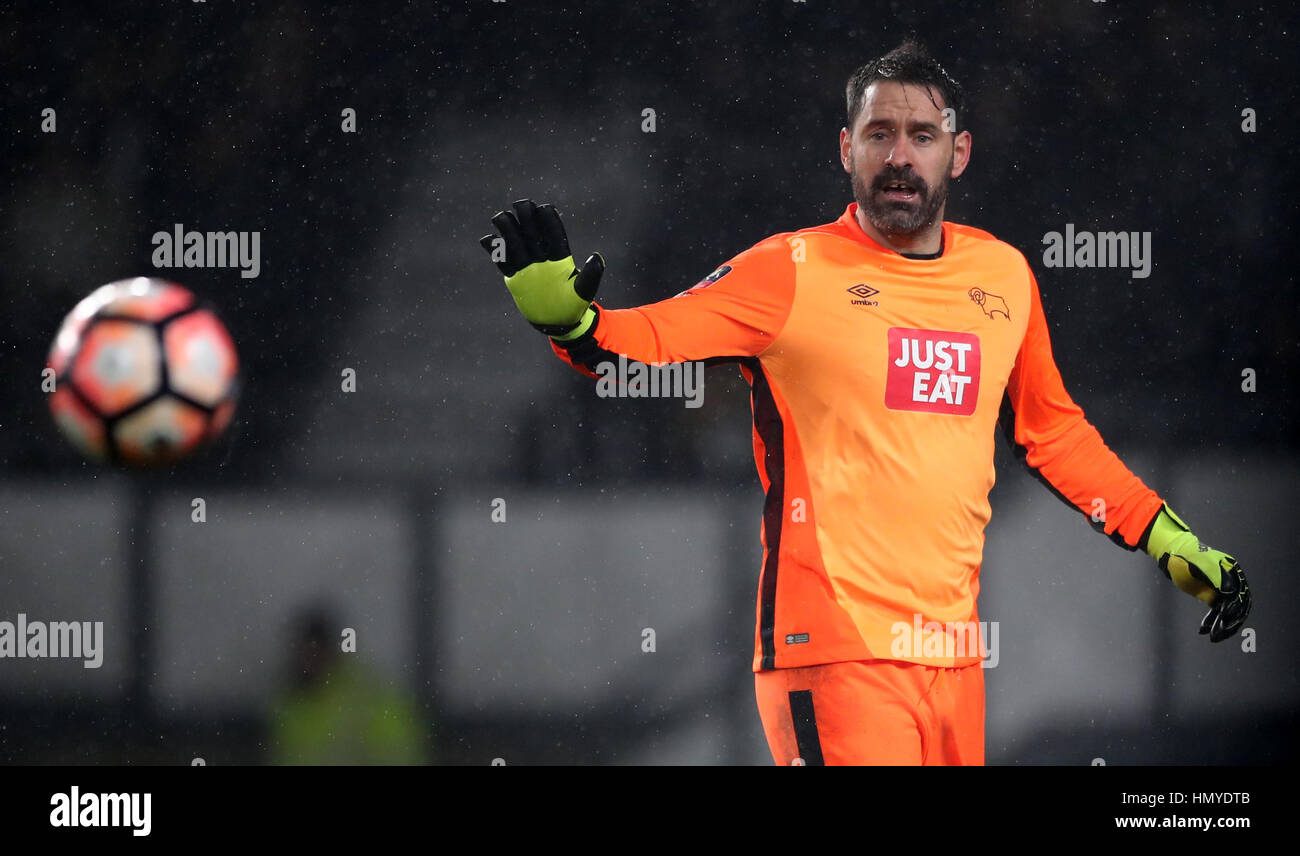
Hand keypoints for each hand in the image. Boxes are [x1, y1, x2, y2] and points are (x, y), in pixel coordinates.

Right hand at [480, 199, 603, 338]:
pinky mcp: (516, 279)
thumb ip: (590, 275)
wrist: (557, 323)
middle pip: (533, 234)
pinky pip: (504, 263)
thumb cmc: (574, 306)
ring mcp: (528, 268)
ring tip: (500, 217)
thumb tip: (597, 257)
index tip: (544, 208)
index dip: (549, 222)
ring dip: (508, 230)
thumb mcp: (584, 292)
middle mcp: (543, 259)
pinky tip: (487, 239)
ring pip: (516, 244)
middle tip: (520, 204)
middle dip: (527, 219)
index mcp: (560, 259)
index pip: (554, 236)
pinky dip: (496, 252)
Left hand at [1144, 504, 1252, 641]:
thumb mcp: (1198, 563)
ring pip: (1228, 612)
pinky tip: (1204, 630)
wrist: (1172, 554)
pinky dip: (1212, 622)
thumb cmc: (1185, 556)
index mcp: (1232, 571)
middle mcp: (1231, 581)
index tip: (1224, 620)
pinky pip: (1217, 612)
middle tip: (1218, 634)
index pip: (1238, 594)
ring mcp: (1222, 589)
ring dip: (1222, 626)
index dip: (1233, 609)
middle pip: (1237, 606)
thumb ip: (1214, 575)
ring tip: (1213, 637)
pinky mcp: (1212, 596)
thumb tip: (1230, 591)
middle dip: (1229, 622)